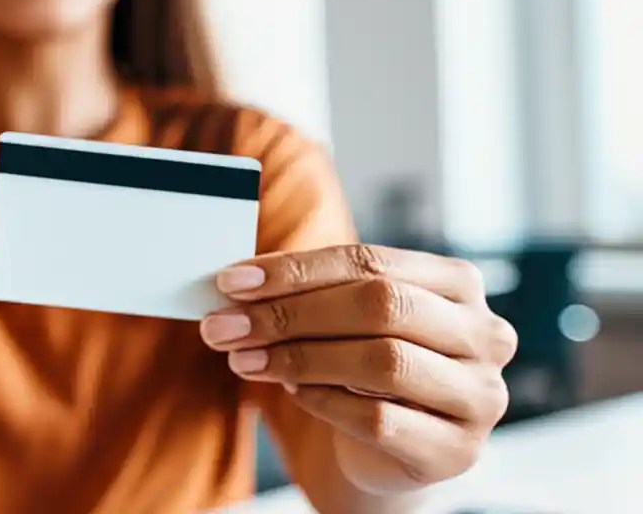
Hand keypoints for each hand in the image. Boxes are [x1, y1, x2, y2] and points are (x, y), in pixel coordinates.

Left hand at [200, 245, 517, 494]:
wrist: (393, 448)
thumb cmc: (365, 367)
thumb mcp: (344, 320)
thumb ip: (307, 294)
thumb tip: (234, 284)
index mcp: (457, 284)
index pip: (370, 261)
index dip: (295, 270)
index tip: (231, 281)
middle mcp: (484, 334)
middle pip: (380, 305)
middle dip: (292, 313)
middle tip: (226, 326)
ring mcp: (479, 394)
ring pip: (383, 361)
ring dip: (299, 357)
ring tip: (246, 359)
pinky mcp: (457, 449)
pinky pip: (379, 418)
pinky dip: (323, 400)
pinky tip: (292, 392)